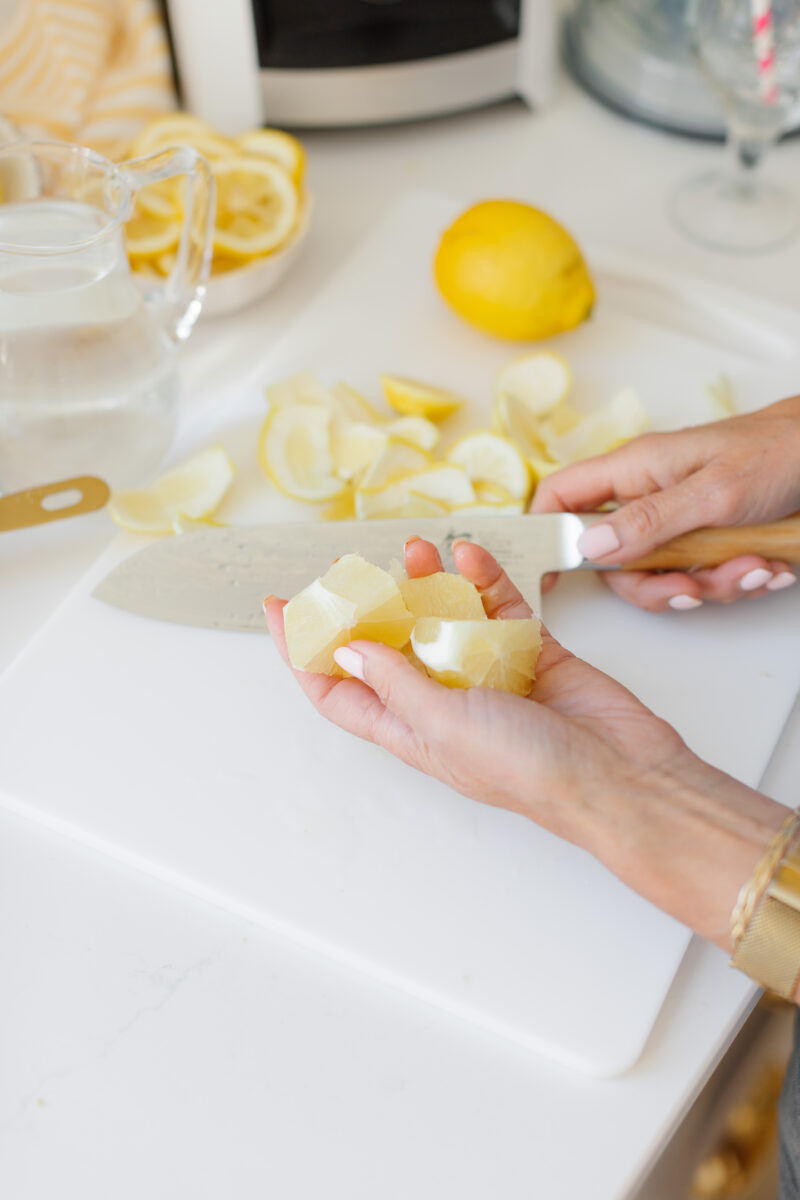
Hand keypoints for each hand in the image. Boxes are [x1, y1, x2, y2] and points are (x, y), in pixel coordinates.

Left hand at [264, 539, 783, 949]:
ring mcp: (488, 673)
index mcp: (411, 729)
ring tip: (415, 548)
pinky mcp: (531, 653)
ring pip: (443, 617)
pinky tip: (471, 556)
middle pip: (388, 644)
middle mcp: (443, 701)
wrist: (621, 775)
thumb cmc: (533, 770)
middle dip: (366, 603)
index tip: (278, 607)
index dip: (302, 650)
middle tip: (352, 563)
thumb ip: (394, 682)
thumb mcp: (444, 726)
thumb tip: (347, 649)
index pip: (338, 688)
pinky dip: (484, 580)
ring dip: (426, 582)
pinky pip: (498, 607)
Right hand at [532, 395, 799, 609]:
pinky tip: (767, 565)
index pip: (560, 497)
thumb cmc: (778, 451)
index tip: (546, 579)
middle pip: (614, 560)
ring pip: (662, 576)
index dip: (542, 536)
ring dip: (713, 584)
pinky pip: (701, 577)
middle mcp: (648, 496)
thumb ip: (650, 521)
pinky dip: (738, 581)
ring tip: (755, 567)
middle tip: (695, 586)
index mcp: (634, 469)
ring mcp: (677, 520)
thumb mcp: (714, 491)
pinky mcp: (706, 539)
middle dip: (659, 585)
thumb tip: (590, 547)